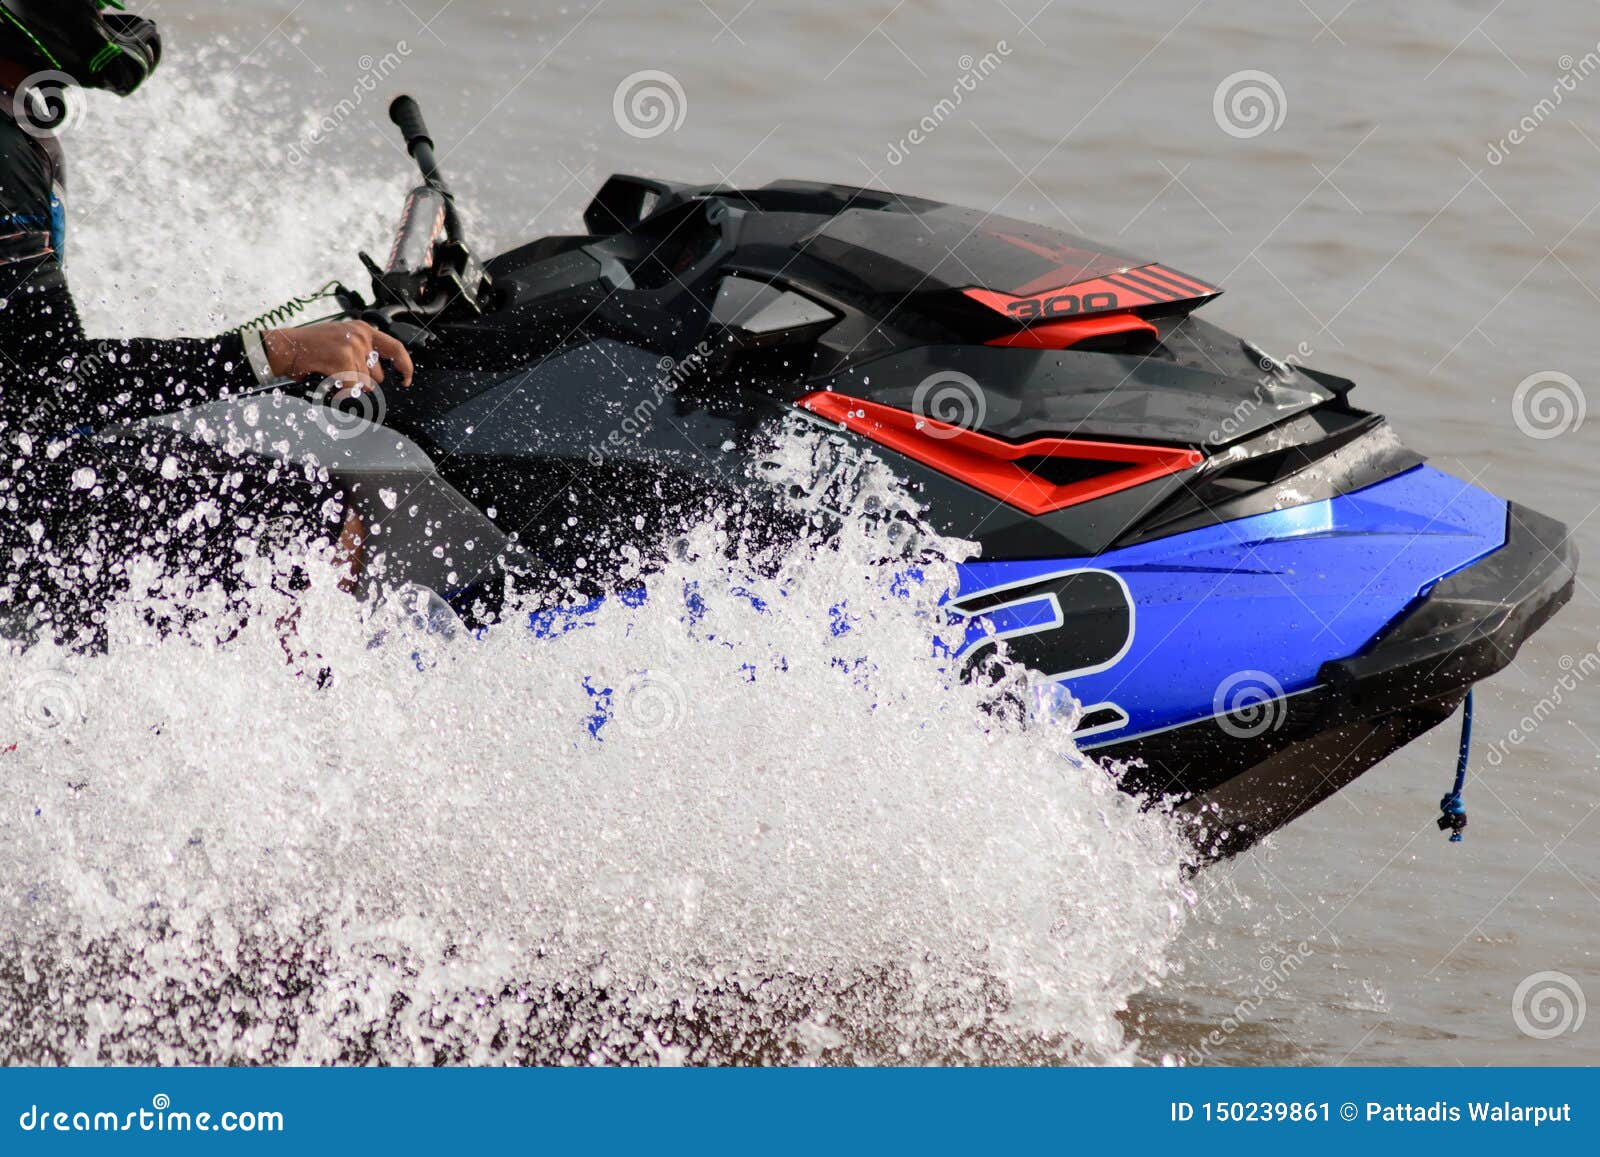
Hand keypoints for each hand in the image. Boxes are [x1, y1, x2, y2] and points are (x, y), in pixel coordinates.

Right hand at [262, 320, 414, 386]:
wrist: (285, 347)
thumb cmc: (311, 348)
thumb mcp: (342, 342)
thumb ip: (362, 353)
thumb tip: (376, 377)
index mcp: (363, 330)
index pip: (395, 348)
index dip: (405, 366)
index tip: (407, 379)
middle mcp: (361, 335)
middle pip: (377, 375)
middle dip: (362, 381)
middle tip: (339, 372)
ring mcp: (353, 346)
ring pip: (364, 384)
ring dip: (348, 385)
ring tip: (330, 371)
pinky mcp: (344, 359)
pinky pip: (351, 387)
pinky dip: (339, 388)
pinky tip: (326, 376)